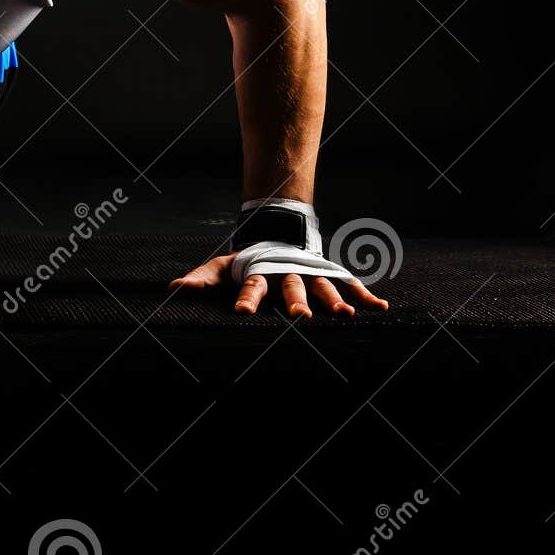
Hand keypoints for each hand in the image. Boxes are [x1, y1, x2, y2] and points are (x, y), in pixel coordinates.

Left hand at [169, 254, 388, 317]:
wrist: (272, 236)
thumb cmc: (244, 264)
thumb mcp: (220, 269)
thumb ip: (200, 280)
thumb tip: (174, 290)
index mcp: (260, 274)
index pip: (252, 287)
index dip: (247, 299)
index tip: (242, 312)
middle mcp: (287, 274)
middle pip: (292, 288)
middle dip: (296, 302)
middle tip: (300, 317)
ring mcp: (310, 274)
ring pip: (322, 288)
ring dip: (333, 301)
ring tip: (343, 315)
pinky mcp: (328, 276)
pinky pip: (349, 285)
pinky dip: (364, 296)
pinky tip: (380, 308)